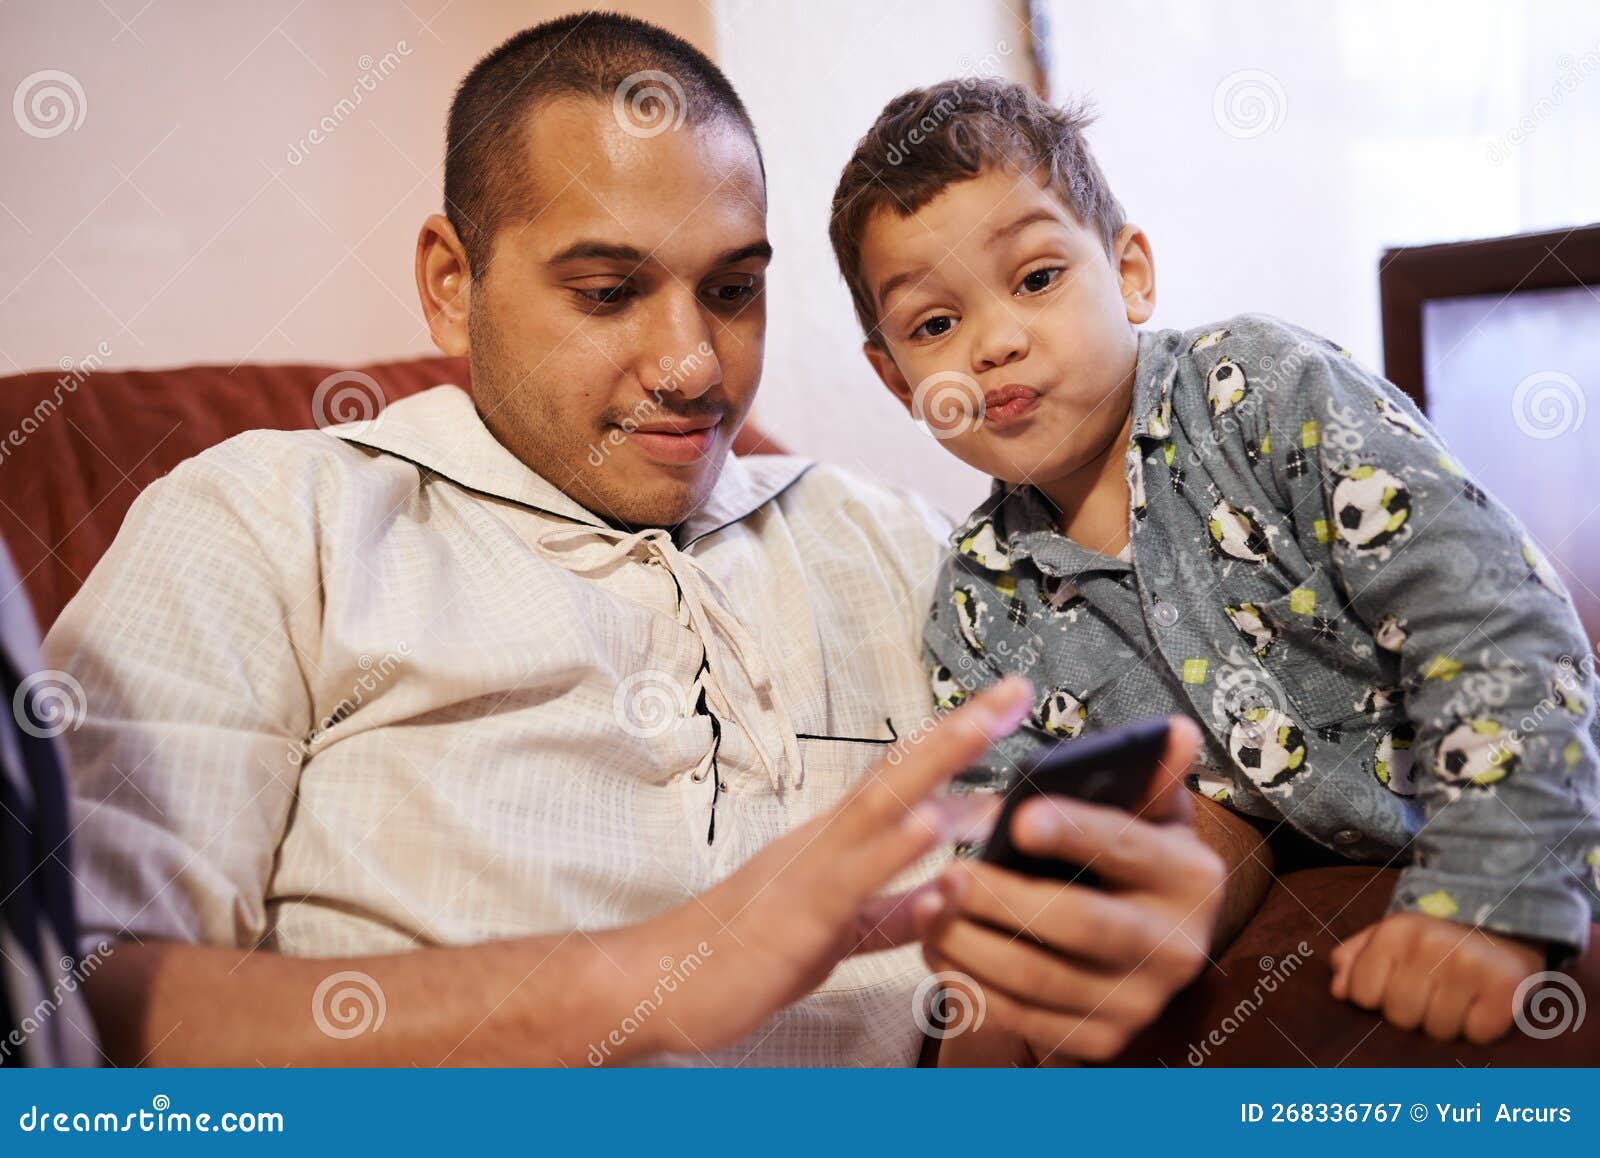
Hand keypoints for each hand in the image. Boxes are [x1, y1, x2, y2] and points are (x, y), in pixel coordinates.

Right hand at [632, 677, 1033, 1057]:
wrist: (664, 983)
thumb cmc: (745, 954)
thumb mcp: (837, 933)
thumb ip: (895, 914)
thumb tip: (949, 890)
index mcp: (836, 843)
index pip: (903, 777)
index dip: (956, 739)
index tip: (1008, 704)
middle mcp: (827, 842)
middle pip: (900, 772)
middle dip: (960, 731)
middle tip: (1015, 691)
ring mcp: (814, 872)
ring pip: (881, 807)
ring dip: (936, 766)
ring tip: (982, 728)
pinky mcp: (803, 917)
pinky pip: (856, 881)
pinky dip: (896, 852)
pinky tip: (932, 828)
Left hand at [916, 716, 1224, 1063]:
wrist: (1147, 948)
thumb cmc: (1133, 861)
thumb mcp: (1151, 814)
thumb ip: (1147, 775)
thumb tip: (1174, 730)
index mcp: (1194, 879)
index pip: (1128, 849)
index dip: (1075, 833)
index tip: (1020, 818)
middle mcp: (1178, 949)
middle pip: (1080, 923)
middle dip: (1005, 898)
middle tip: (947, 874)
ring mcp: (1138, 1002)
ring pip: (1040, 977)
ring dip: (973, 942)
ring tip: (927, 905)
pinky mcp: (1100, 1040)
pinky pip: (1023, 1019)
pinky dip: (973, 985)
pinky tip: (938, 949)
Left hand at [1329, 912, 1545, 1042]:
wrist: (1510, 918)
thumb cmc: (1440, 937)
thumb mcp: (1392, 935)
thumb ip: (1356, 958)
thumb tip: (1338, 990)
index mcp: (1395, 931)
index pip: (1362, 995)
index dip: (1379, 998)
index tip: (1399, 984)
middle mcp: (1429, 944)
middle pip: (1399, 1016)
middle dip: (1415, 1012)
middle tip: (1436, 991)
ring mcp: (1469, 964)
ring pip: (1437, 1030)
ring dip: (1449, 1022)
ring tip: (1461, 995)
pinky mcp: (1506, 985)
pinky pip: (1477, 1034)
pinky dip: (1481, 1027)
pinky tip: (1484, 1002)